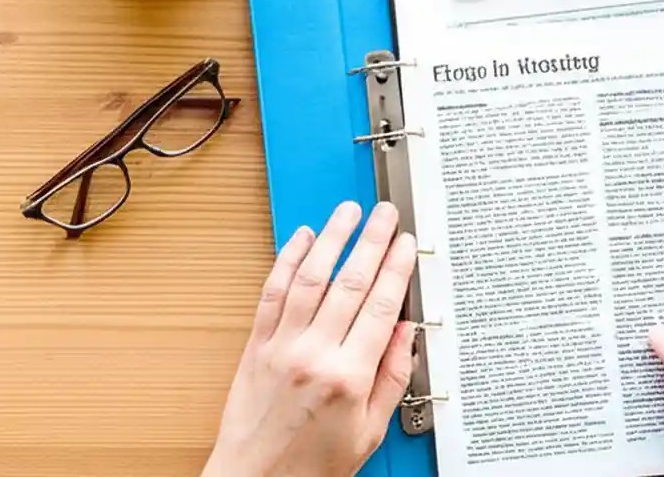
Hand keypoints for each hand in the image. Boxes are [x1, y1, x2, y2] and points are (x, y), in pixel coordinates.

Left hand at [202, 202, 417, 476]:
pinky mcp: (256, 347)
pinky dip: (287, 262)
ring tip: (347, 212)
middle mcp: (313, 355)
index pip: (380, 307)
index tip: (407, 245)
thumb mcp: (369, 431)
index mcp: (348, 377)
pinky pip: (272, 294)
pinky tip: (301, 239)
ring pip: (310, 279)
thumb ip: (391, 377)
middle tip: (385, 214)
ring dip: (331, 239)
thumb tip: (405, 334)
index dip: (397, 269)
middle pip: (349, 283)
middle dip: (371, 241)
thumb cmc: (312, 467)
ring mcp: (281, 347)